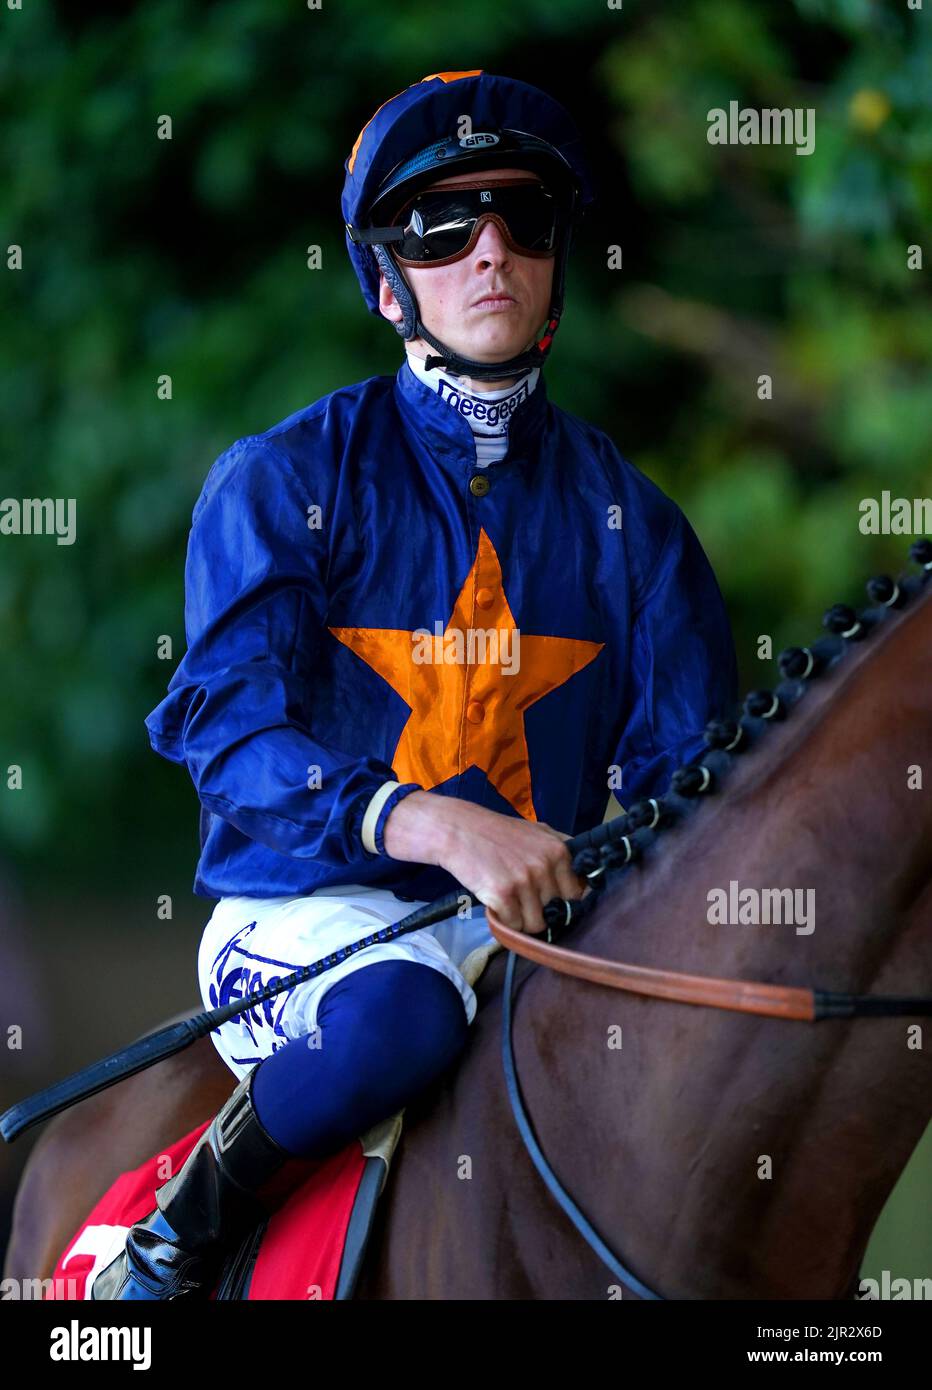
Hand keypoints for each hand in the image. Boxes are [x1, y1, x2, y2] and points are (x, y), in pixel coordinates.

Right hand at [382, 792, 587, 934]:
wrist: (458, 830)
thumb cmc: (497, 832)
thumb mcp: (538, 832)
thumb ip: (562, 853)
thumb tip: (585, 882)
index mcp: (560, 850)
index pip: (577, 894)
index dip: (563, 901)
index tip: (552, 901)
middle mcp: (546, 865)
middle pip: (556, 912)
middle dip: (540, 909)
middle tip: (522, 897)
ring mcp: (525, 880)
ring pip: (536, 923)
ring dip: (521, 918)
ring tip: (508, 900)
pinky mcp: (503, 894)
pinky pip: (514, 925)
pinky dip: (504, 920)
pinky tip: (495, 902)